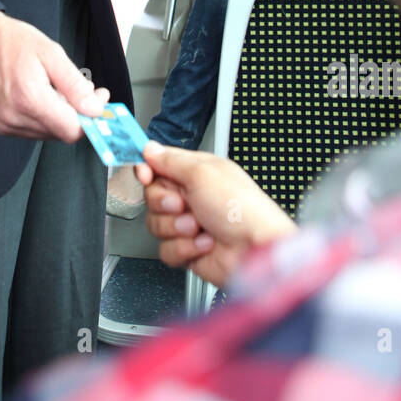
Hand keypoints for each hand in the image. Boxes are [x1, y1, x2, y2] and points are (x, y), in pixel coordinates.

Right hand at [0, 11, 107, 141]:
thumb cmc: (11, 41)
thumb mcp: (51, 53)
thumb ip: (74, 84)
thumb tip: (94, 108)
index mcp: (29, 98)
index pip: (71, 130)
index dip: (91, 118)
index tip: (99, 101)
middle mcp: (15, 117)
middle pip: (62, 133)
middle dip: (79, 114)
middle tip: (85, 90)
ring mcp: (5, 124)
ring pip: (49, 133)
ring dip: (62, 116)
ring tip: (61, 90)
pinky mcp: (0, 125)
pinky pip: (33, 131)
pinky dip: (45, 117)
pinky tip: (44, 97)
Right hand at [134, 142, 295, 287]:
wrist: (256, 251)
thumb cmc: (243, 210)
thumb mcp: (203, 174)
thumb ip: (172, 161)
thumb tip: (150, 148)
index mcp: (197, 172)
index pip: (160, 165)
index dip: (147, 169)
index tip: (143, 174)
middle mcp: (192, 197)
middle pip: (152, 196)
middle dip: (164, 203)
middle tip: (183, 204)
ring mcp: (189, 224)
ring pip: (156, 224)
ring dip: (176, 227)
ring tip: (199, 226)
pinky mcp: (188, 249)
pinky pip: (166, 249)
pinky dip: (184, 248)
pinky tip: (204, 244)